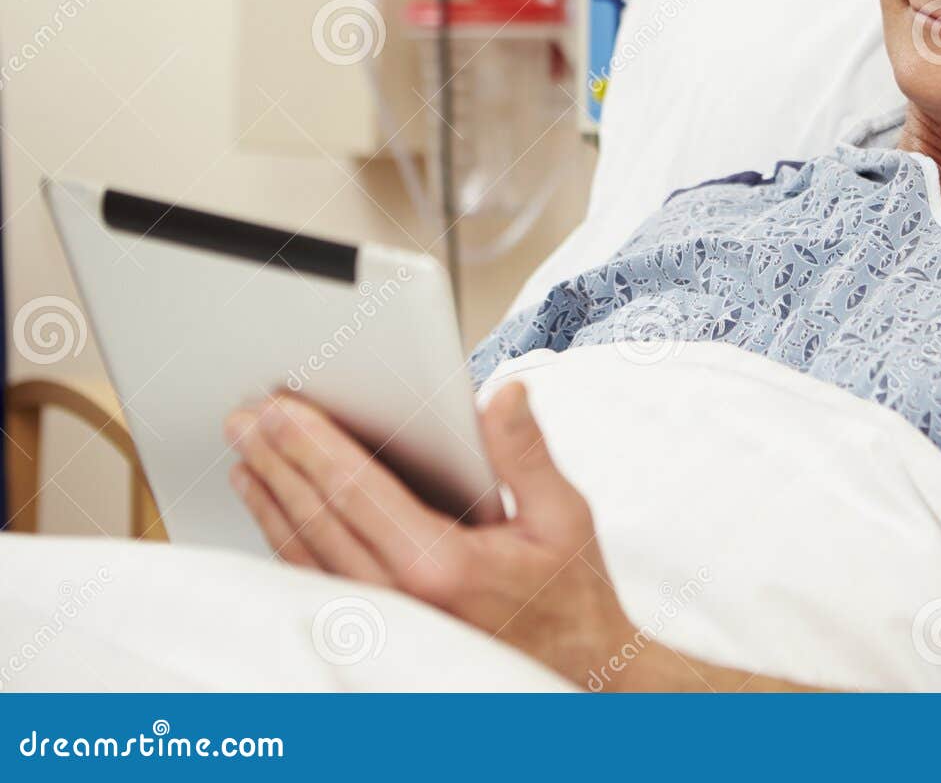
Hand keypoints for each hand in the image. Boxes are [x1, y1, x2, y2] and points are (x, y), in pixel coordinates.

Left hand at [224, 381, 632, 686]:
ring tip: (245, 454)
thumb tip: (505, 394)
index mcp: (442, 565)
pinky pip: (317, 579)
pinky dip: (285, 538)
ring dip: (270, 498)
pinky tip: (271, 509)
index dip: (312, 444)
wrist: (573, 668)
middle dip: (277, 460)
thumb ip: (526, 453)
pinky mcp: (377, 631)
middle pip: (318, 518)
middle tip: (245, 417)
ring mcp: (382, 621)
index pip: (356, 492)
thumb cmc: (568, 592)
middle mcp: (401, 599)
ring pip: (306, 552)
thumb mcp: (563, 515)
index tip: (280, 409)